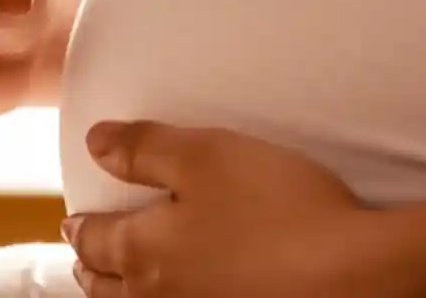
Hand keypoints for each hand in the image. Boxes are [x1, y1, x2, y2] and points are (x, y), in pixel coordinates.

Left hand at [63, 121, 369, 297]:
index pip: (95, 240)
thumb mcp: (204, 154)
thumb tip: (95, 143)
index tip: (73, 223)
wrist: (352, 274)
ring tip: (121, 289)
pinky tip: (185, 297)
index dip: (80, 228)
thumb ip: (144, 147)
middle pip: (110, 288)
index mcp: (145, 250)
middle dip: (93, 270)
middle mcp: (162, 295)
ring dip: (122, 297)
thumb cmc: (278, 209)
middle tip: (85, 262)